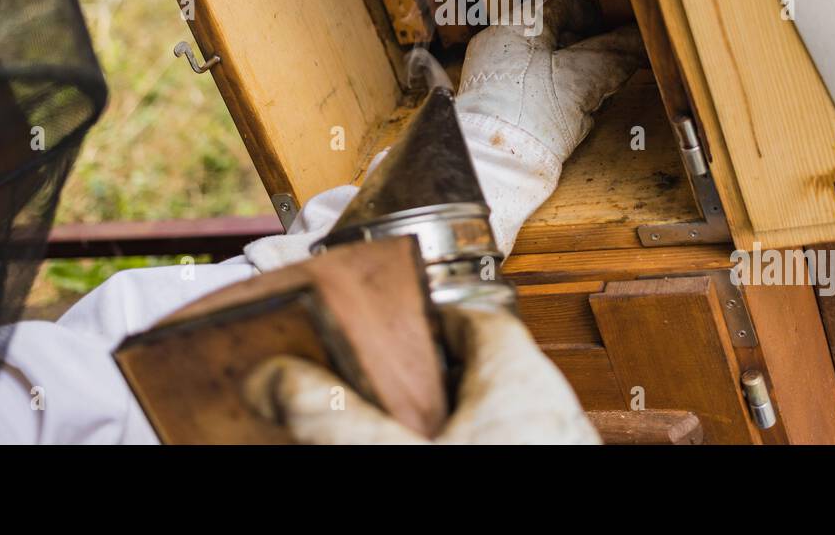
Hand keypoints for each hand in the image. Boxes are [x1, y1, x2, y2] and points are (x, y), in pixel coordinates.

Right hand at [243, 305, 599, 443]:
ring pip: (493, 418)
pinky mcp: (552, 472)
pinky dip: (468, 450)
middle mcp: (551, 410)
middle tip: (375, 398)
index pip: (476, 319)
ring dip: (444, 426)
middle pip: (481, 370)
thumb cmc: (497, 515)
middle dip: (425, 381)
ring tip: (393, 441)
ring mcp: (558, 447)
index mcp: (522, 378)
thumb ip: (336, 418)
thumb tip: (276, 375)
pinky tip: (429, 466)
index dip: (426, 319)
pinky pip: (506, 445)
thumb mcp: (397, 459)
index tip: (382, 331)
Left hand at [453, 0, 643, 253]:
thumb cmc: (530, 116)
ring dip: (570, 73)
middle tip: (607, 63)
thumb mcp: (582, 79)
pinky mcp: (493, 106)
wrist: (493, 168)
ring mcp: (490, 77)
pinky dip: (553, 95)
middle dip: (582, 47)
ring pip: (541, 62)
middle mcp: (496, 46)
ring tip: (590, 94)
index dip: (591, 14)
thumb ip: (614, 54)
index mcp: (513, 27)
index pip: (558, 2)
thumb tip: (638, 38)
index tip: (611, 31)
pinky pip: (529, 89)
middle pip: (549, 34)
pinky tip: (567, 116)